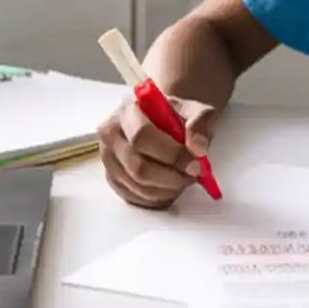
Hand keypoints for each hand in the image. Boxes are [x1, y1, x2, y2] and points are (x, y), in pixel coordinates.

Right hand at [97, 95, 215, 208]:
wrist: (162, 121)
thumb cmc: (176, 116)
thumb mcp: (195, 109)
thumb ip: (200, 122)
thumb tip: (197, 148)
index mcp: (128, 110)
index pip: (143, 136)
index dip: (172, 154)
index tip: (196, 165)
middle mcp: (111, 134)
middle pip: (137, 166)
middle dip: (170, 177)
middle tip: (192, 176)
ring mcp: (108, 158)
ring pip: (137, 185)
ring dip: (167, 189)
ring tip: (184, 180)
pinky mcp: (112, 178)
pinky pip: (134, 197)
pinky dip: (158, 198)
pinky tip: (171, 187)